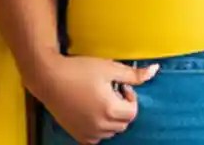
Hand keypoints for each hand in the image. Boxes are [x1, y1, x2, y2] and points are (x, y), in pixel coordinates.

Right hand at [33, 55, 158, 143]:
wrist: (48, 78)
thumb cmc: (79, 70)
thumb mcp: (109, 68)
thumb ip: (133, 74)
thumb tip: (155, 71)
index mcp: (111, 110)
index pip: (133, 111)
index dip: (129, 97)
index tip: (119, 86)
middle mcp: (101, 126)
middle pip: (123, 122)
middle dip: (121, 107)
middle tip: (108, 91)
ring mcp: (89, 133)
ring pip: (111, 131)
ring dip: (111, 118)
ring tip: (98, 99)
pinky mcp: (79, 135)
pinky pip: (97, 136)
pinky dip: (99, 127)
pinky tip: (89, 109)